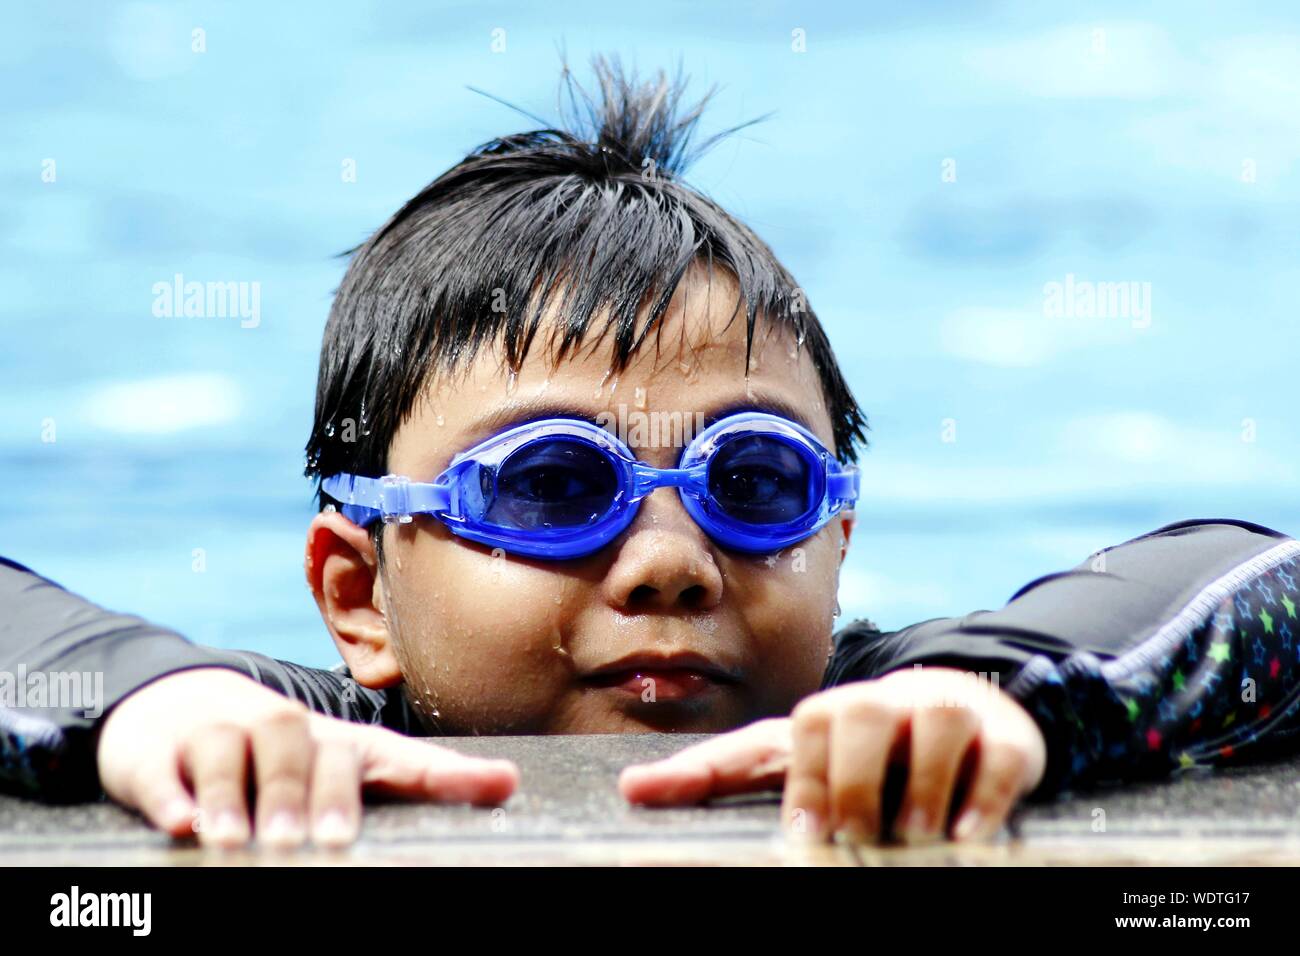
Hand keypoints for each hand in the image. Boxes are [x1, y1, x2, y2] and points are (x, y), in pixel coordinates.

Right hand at [97, 668, 518, 848]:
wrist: (171, 705)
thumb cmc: (277, 753)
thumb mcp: (339, 762)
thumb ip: (414, 775)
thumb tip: (507, 783)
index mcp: (333, 739)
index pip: (391, 752)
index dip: (439, 771)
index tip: (494, 785)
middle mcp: (280, 729)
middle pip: (299, 743)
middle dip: (312, 792)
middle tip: (323, 842)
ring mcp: (215, 735)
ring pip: (230, 750)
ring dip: (237, 797)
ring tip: (240, 841)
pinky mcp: (156, 754)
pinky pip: (162, 773)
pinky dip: (171, 798)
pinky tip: (182, 824)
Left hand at [619, 667, 1045, 843]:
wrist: (967, 708)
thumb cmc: (864, 746)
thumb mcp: (797, 758)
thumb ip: (723, 772)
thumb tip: (631, 787)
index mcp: (820, 717)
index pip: (769, 739)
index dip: (759, 778)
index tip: (789, 834)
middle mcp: (876, 705)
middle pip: (850, 713)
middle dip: (847, 780)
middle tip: (850, 836)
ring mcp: (940, 711)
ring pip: (929, 722)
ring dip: (919, 787)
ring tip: (911, 837)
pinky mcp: (1001, 733)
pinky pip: (994, 754)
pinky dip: (982, 794)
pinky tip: (964, 833)